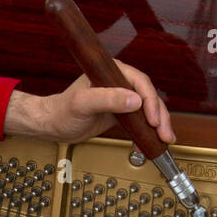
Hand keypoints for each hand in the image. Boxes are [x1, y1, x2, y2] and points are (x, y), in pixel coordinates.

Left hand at [5, 60, 174, 144]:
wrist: (53, 125)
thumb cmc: (62, 111)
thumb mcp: (83, 104)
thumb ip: (107, 99)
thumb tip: (134, 100)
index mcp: (112, 72)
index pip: (140, 83)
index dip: (150, 101)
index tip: (153, 119)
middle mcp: (119, 83)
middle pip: (149, 97)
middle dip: (159, 116)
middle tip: (164, 134)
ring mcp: (121, 98)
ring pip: (147, 110)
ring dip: (157, 125)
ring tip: (163, 140)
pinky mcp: (120, 113)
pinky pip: (139, 121)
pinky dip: (145, 132)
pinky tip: (146, 144)